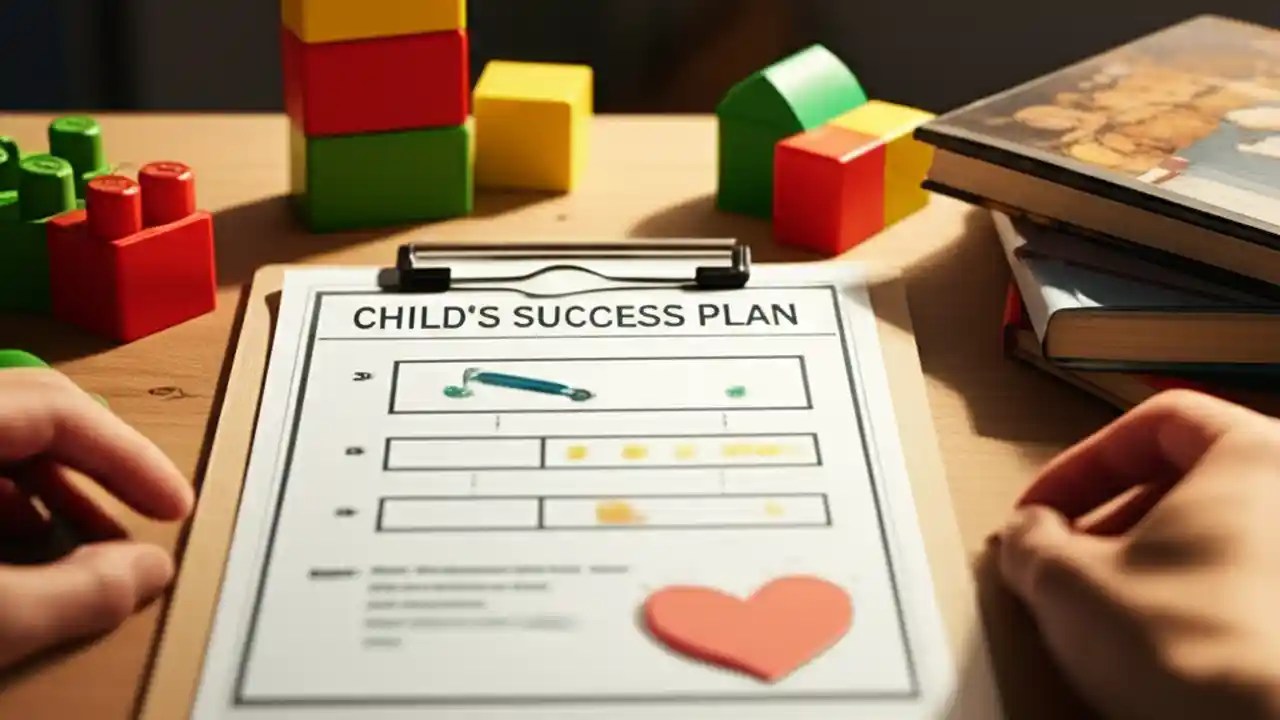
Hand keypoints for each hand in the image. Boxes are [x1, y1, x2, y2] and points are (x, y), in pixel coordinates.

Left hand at [0, 369, 191, 669]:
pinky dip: (8, 499)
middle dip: (102, 465)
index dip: (128, 455)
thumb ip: (77, 593)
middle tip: (150, 505)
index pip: (58, 408)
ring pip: (1, 438)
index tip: (170, 501)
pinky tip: (24, 542)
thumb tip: (147, 570)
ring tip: (93, 534)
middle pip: (36, 411)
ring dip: (55, 485)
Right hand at [999, 390, 1279, 719]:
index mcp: (1258, 453)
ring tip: (1112, 609)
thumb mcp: (1067, 582)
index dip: (1083, 467)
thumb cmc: (1193, 648)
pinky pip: (1251, 586)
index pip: (1156, 423)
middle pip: (1194, 478)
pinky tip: (1165, 644)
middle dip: (1117, 519)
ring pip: (1224, 535)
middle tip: (1072, 558)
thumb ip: (1031, 541)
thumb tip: (1027, 537)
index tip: (1045, 508)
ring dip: (1157, 562)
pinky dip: (1202, 600)